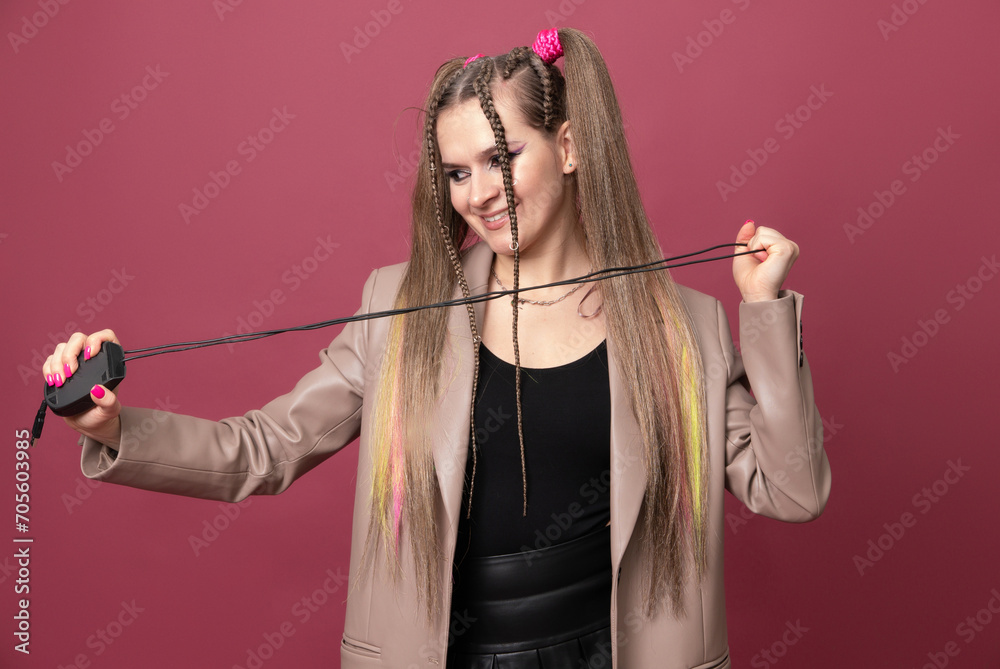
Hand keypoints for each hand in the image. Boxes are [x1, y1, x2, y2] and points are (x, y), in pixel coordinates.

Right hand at [41, 329, 123, 447]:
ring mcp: (75, 362)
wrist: (87, 423)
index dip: (97, 339)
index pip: (106, 336)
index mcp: (109, 362)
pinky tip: (53, 381)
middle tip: (70, 373)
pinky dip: (48, 368)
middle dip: (70, 353)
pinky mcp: (61, 369)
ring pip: (62, 347)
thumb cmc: (102, 415)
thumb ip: (108, 402)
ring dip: (57, 363)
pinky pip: (50, 360)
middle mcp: (91, 358)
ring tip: (60, 381)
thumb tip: (98, 390)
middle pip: (78, 339)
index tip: (89, 355)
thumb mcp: (110, 411)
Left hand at [733, 220, 799, 301]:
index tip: (757, 260)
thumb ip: (746, 237)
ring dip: (755, 247)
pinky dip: (757, 248)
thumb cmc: (750, 279)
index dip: (753, 244)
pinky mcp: (787, 248)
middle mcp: (789, 246)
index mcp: (782, 247)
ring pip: (763, 231)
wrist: (754, 292)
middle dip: (754, 244)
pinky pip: (764, 237)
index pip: (763, 232)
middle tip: (759, 262)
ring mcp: (790, 246)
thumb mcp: (745, 253)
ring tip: (762, 261)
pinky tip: (764, 260)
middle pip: (763, 229)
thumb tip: (749, 222)